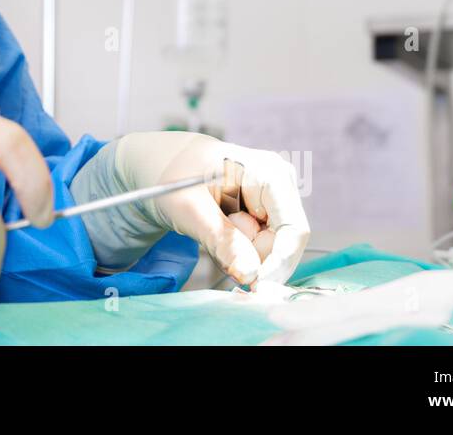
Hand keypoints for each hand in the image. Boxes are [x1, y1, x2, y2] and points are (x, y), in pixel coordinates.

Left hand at [116, 131, 309, 285]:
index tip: (252, 287)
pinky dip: (237, 251)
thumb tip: (251, 276)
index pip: (293, 230)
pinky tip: (217, 231)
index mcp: (269, 172)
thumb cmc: (170, 176)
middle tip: (211, 238)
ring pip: (269, 251)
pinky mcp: (264, 214)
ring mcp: (273, 200)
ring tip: (210, 226)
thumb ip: (222, 241)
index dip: (278, 263)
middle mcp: (280, 185)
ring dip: (239, 253)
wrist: (160, 166)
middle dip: (249, 256)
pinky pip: (258, 248)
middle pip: (282, 245)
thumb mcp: (189, 209)